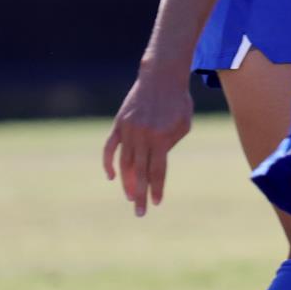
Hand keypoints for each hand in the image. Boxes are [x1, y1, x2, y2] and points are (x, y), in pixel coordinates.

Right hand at [102, 64, 193, 215]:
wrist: (160, 77)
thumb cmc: (177, 102)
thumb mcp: (183, 125)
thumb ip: (169, 146)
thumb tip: (155, 165)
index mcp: (161, 138)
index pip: (157, 171)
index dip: (157, 188)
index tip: (156, 203)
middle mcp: (143, 135)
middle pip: (139, 172)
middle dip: (140, 194)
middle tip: (140, 212)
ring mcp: (129, 129)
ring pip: (124, 162)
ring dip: (126, 182)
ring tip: (130, 197)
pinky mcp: (119, 123)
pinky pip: (110, 147)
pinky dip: (108, 162)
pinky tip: (111, 176)